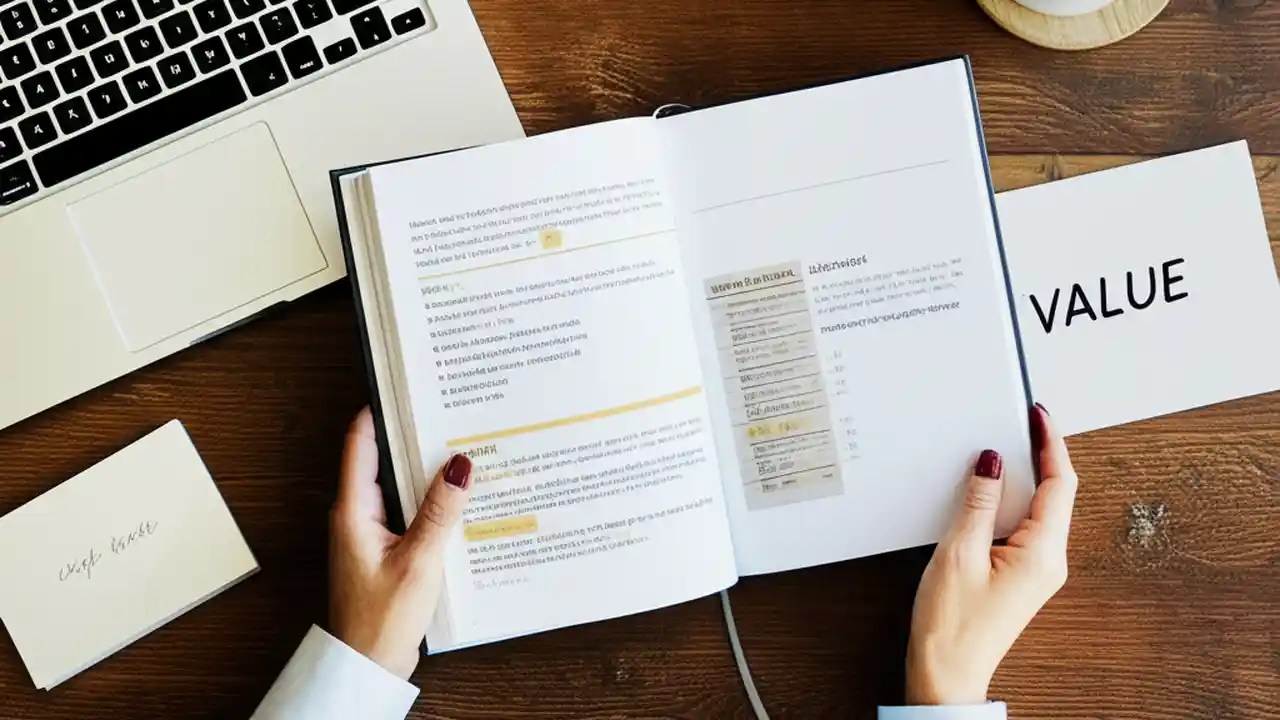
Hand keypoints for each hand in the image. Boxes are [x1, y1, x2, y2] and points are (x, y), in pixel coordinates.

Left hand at [328, 407, 472, 678]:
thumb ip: (440, 511)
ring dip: (425, 471)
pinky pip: (408, 511)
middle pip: (382, 460)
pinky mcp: (386, 549)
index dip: (379, 411)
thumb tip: (459, 465)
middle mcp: (357, 515)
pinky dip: (429, 500)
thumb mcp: (418, 560)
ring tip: (460, 448)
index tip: (405, 387)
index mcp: (353, 510)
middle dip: (412, 436)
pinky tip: (457, 500)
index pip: (360, 444)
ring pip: (398, 486)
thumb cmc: (381, 619)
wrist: (368, 665)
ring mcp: (370, 532)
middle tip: (446, 413)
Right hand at [905, 404, 1076, 704]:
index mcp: (1043, 553)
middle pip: (1054, 493)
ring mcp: (1036, 569)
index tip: (1038, 414)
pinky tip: (987, 492)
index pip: (1059, 483)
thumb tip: (991, 461)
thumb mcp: (959, 552)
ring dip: (1021, 478)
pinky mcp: (1019, 575)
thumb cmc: (952, 626)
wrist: (946, 675)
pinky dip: (1009, 502)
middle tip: (1017, 421)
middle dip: (1038, 454)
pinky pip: (1022, 526)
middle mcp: (1049, 560)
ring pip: (1038, 509)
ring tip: (1000, 449)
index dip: (1051, 443)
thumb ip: (978, 503)